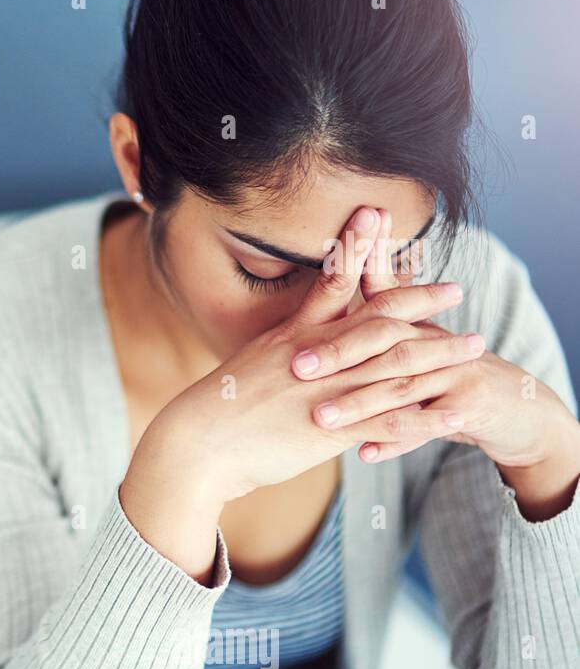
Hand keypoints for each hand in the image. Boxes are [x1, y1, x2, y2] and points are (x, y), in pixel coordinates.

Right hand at [132, 207, 478, 508]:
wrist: (195, 446)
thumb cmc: (212, 412)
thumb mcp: (245, 368)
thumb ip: (278, 356)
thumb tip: (299, 354)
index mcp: (291, 337)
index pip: (334, 283)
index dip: (362, 250)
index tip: (382, 222)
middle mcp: (313, 356)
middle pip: (379, 318)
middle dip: (420, 300)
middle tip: (456, 289)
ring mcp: (325, 390)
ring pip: (394, 365)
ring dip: (439, 354)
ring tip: (474, 345)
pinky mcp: (330, 429)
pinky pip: (389, 422)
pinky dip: (424, 417)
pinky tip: (454, 413)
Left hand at [294, 209, 579, 520]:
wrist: (514, 405)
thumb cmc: (445, 370)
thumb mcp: (412, 340)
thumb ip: (377, 311)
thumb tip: (345, 271)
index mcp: (414, 321)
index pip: (372, 302)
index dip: (334, 309)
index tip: (289, 317)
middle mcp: (433, 340)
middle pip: (382, 340)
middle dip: (338, 354)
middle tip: (297, 368)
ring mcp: (455, 372)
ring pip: (401, 387)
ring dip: (359, 404)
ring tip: (321, 418)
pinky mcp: (471, 407)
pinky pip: (426, 429)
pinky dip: (394, 442)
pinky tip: (365, 454)